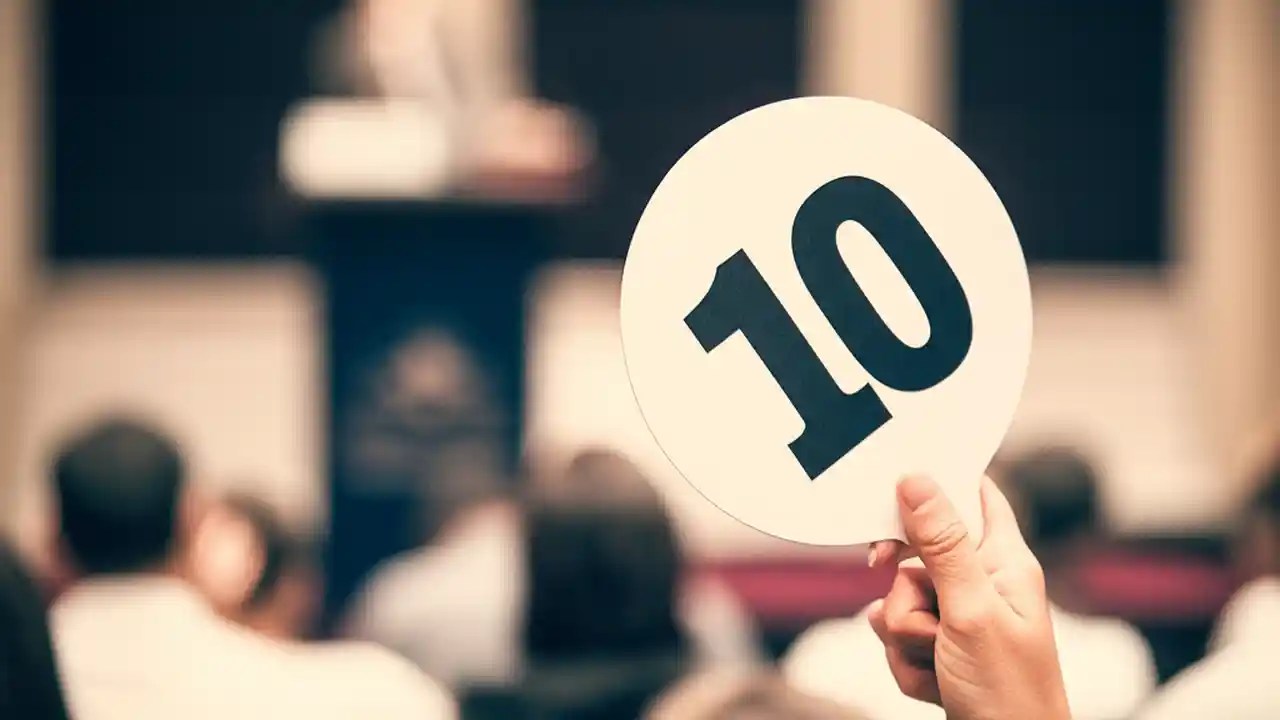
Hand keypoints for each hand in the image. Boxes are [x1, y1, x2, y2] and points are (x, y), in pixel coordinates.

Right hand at [866, 476, 1069, 719]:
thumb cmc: (1012, 695)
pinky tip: (934, 685)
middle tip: (925, 619)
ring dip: (906, 639)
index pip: (973, 495)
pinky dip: (906, 664)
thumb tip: (917, 480)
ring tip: (940, 664)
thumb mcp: (971, 611)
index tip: (896, 500)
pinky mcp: (942, 650)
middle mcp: (984, 584)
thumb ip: (942, 545)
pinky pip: (898, 640)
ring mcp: (961, 620)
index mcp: (1005, 561)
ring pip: (899, 602)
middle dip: (907, 596)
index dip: (935, 489)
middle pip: (917, 557)